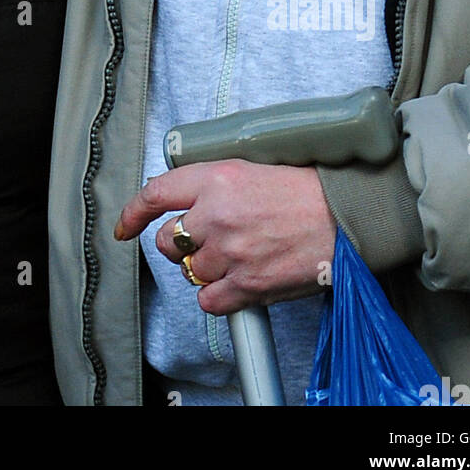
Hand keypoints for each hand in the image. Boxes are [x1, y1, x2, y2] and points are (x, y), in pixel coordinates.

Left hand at [114, 160, 336, 314]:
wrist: (345, 215)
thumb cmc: (304, 190)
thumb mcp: (250, 168)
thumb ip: (211, 184)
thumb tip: (183, 203)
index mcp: (216, 178)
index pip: (155, 194)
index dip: (133, 213)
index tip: (125, 225)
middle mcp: (216, 214)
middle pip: (167, 241)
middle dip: (178, 244)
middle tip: (205, 240)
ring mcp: (230, 251)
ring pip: (188, 273)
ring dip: (204, 269)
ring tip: (236, 255)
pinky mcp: (248, 284)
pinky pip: (209, 301)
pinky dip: (218, 296)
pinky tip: (237, 280)